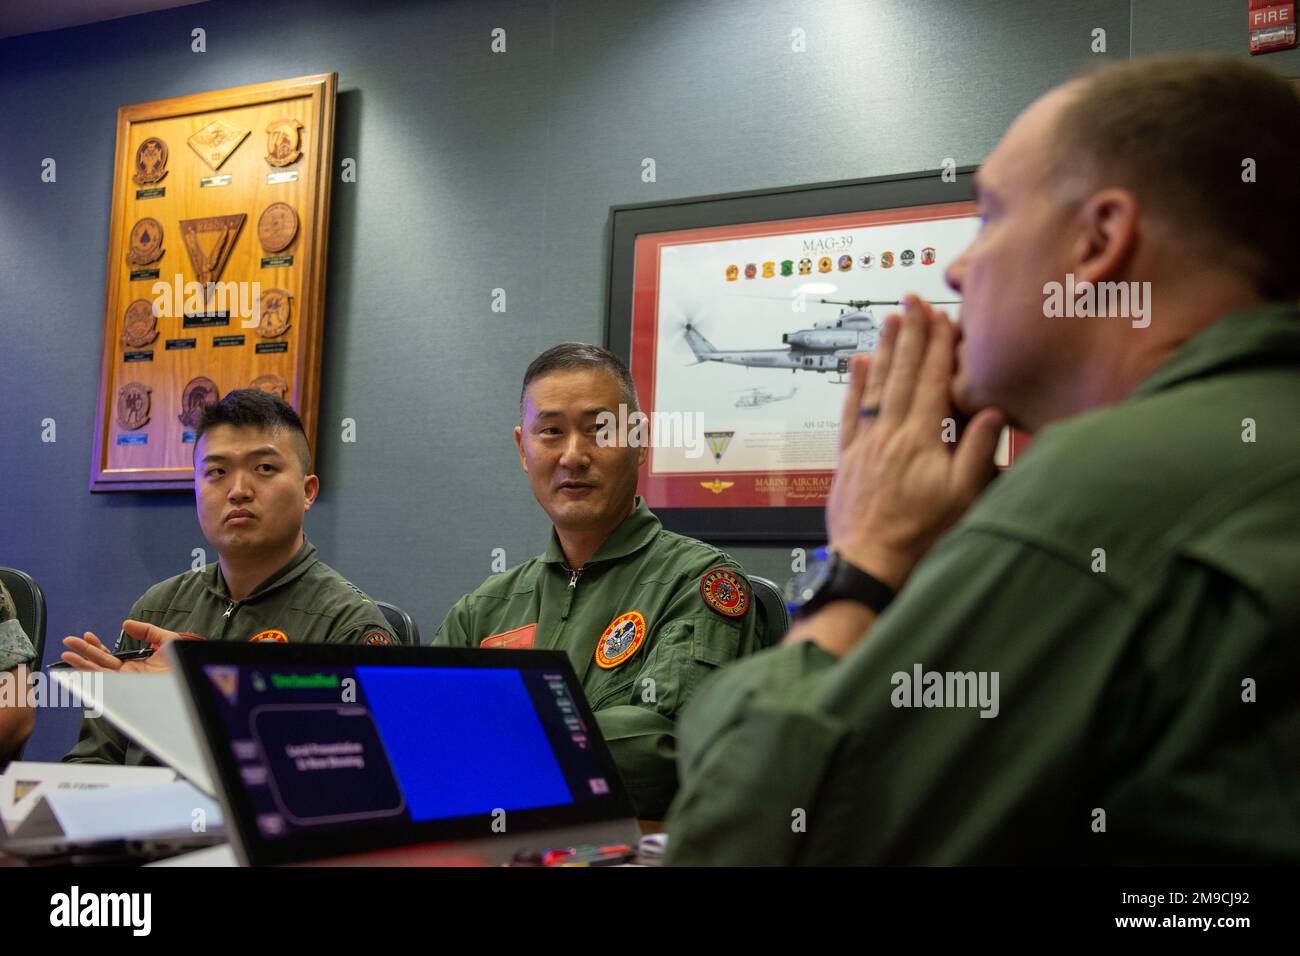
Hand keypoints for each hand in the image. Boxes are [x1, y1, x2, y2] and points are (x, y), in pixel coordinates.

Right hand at [61, 621, 203, 673]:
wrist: (193, 675)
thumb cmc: (184, 661)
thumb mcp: (166, 640)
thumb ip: (147, 631)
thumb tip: (126, 624)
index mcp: (135, 666)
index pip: (109, 657)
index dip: (97, 647)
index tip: (86, 636)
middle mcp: (127, 676)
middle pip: (99, 664)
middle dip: (83, 652)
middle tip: (68, 641)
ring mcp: (126, 684)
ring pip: (98, 673)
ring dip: (81, 664)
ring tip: (66, 654)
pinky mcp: (127, 689)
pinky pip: (105, 683)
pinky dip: (91, 676)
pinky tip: (78, 670)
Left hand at [827, 295, 1004, 589]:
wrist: (869, 563)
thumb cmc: (920, 536)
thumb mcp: (963, 498)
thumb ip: (978, 452)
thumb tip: (990, 412)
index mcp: (921, 440)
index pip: (932, 381)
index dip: (938, 346)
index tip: (943, 318)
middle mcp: (890, 434)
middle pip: (902, 374)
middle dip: (910, 334)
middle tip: (913, 300)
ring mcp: (865, 444)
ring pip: (875, 386)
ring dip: (883, 350)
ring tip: (889, 319)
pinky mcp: (847, 459)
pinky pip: (849, 412)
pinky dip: (853, 385)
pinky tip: (857, 364)